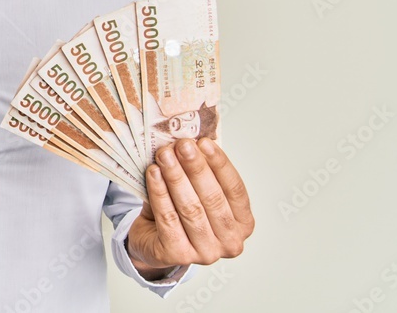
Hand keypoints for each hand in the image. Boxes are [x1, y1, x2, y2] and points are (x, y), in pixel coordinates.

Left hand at [127, 138, 253, 278]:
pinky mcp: (179, 255)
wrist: (153, 241)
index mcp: (243, 223)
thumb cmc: (180, 213)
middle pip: (212, 198)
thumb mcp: (196, 191)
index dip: (219, 164)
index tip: (204, 142)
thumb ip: (197, 171)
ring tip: (165, 155)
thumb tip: (191, 141)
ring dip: (176, 177)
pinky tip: (153, 173)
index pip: (235, 189)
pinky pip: (168, 218)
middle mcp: (230, 241)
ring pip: (190, 208)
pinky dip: (159, 192)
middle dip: (195, 168)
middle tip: (182, 145)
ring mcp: (206, 253)